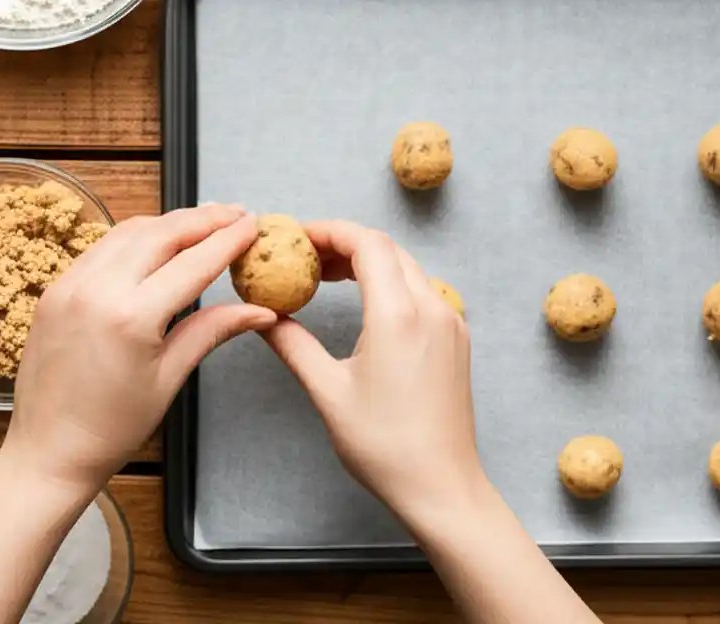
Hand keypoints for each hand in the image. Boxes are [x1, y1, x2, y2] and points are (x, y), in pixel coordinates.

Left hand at [1, 205, 276, 496]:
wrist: (48, 451)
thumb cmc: (111, 428)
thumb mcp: (169, 378)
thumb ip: (212, 331)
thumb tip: (261, 311)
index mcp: (131, 317)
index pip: (193, 263)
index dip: (228, 240)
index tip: (254, 225)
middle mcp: (96, 290)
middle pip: (161, 233)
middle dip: (203, 219)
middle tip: (236, 214)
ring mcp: (69, 285)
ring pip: (128, 232)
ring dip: (169, 222)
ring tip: (203, 221)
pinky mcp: (54, 289)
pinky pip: (101, 248)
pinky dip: (134, 237)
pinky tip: (157, 241)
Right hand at [261, 220, 483, 525]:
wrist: (442, 487)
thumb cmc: (386, 446)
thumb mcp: (327, 391)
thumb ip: (293, 345)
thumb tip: (264, 317)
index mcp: (398, 315)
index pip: (366, 243)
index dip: (328, 231)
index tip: (295, 237)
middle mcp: (431, 309)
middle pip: (387, 249)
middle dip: (343, 243)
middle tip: (303, 256)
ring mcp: (449, 323)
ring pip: (406, 268)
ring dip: (367, 261)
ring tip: (326, 277)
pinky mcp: (455, 340)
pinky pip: (421, 291)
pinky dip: (389, 283)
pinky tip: (364, 303)